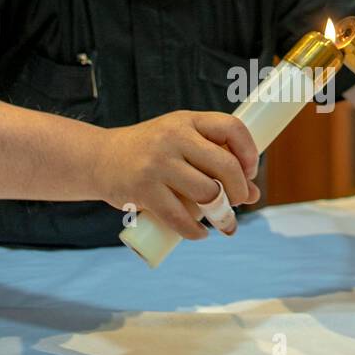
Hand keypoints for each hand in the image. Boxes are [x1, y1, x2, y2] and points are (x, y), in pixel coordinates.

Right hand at [93, 111, 260, 239]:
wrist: (99, 159)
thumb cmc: (150, 152)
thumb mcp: (181, 143)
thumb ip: (214, 161)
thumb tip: (255, 195)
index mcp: (187, 121)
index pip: (231, 128)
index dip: (249, 152)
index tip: (249, 172)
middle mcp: (173, 137)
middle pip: (225, 166)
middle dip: (239, 191)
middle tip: (238, 203)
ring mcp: (157, 163)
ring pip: (207, 193)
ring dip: (222, 215)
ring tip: (224, 223)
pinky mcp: (144, 189)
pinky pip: (180, 217)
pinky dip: (196, 231)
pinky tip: (201, 233)